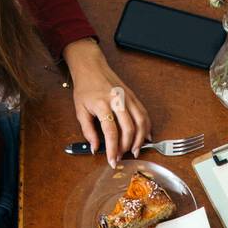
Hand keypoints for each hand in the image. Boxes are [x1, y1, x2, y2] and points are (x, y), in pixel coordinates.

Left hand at [64, 39, 150, 164]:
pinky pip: (144, 114)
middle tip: (121, 156)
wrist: (91, 67)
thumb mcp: (80, 110)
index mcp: (102, 104)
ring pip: (141, 122)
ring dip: (140, 139)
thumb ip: (88, 131)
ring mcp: (128, 97)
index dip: (112, 149)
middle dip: (126, 147)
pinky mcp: (133, 96)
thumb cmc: (85, 88)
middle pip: (129, 129)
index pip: (110, 132)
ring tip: (135, 151)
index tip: (112, 161)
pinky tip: (146, 137)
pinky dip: (147, 127)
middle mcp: (117, 100)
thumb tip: (95, 148)